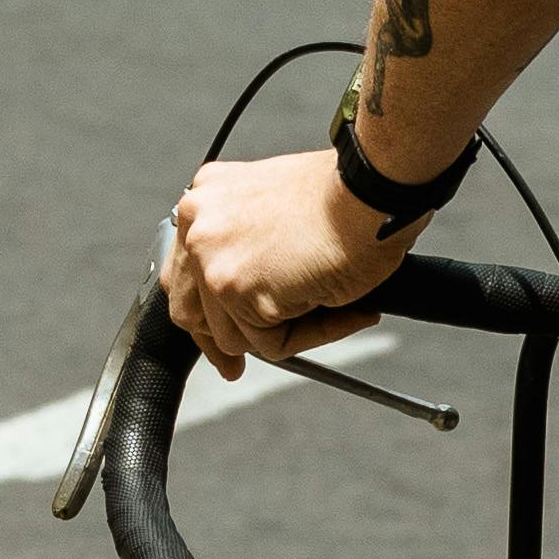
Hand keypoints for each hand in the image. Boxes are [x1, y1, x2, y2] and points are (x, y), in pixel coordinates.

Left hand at [163, 140, 406, 377]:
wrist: (372, 190)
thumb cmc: (345, 194)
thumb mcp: (278, 208)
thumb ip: (249, 244)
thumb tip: (253, 290)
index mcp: (205, 201)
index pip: (185, 273)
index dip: (205, 309)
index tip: (216, 336)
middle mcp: (199, 226)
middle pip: (190, 309)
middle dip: (216, 342)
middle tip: (234, 367)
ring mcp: (213, 260)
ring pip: (231, 335)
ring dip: (280, 334)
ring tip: (331, 312)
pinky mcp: (238, 291)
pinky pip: (270, 343)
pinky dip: (312, 337)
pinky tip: (346, 313)